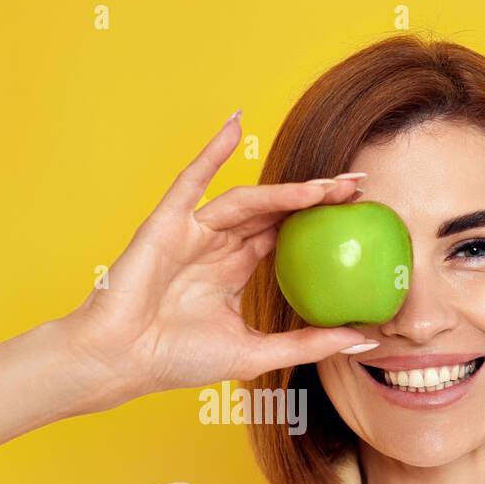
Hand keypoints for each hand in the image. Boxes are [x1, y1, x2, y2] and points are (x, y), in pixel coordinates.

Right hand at [64, 111, 371, 394]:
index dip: (321, 223)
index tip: (361, 215)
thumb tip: (363, 341)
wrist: (121, 360)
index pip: (285, 237)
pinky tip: (236, 123)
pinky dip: (212, 151)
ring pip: (247, 201)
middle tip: (358, 187)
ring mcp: (192, 232)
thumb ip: (307, 344)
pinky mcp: (167, 222)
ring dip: (286, 190)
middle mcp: (216, 246)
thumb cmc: (177, 360)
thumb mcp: (255, 353)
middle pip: (274, 212)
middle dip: (316, 198)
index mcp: (233, 271)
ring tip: (326, 185)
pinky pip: (191, 180)